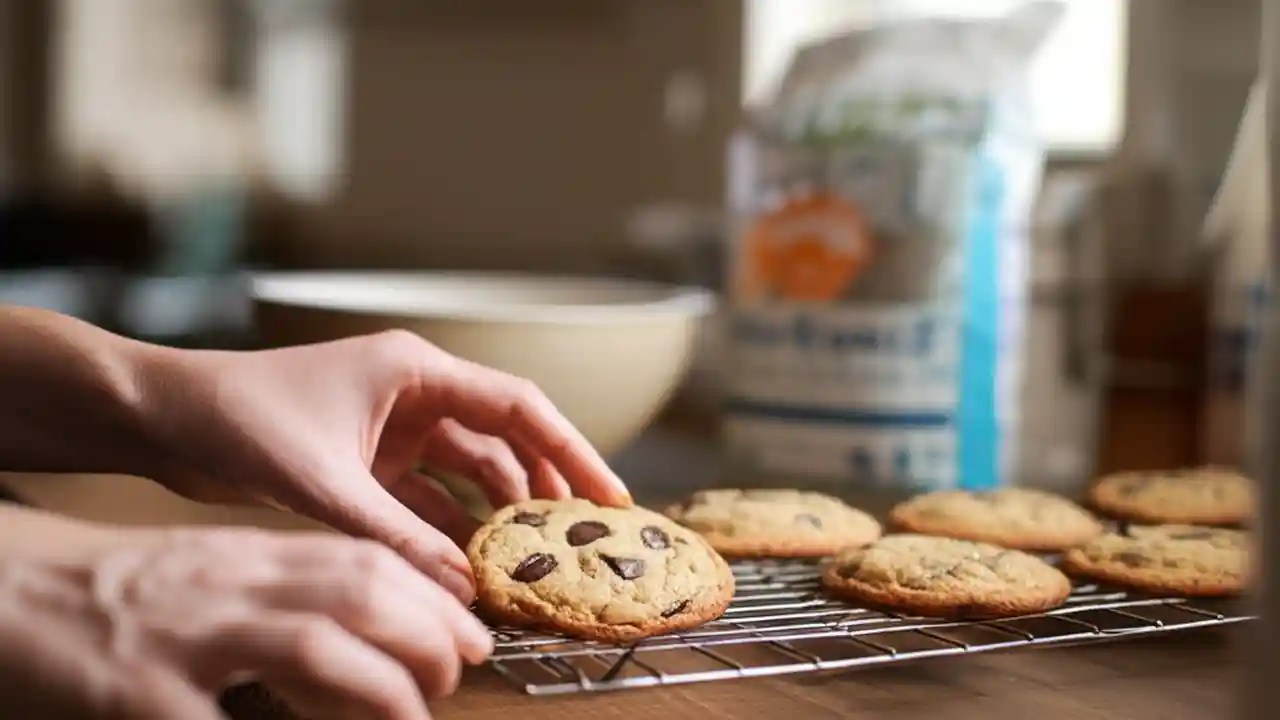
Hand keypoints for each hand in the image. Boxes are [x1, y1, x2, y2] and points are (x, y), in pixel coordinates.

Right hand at [0, 524, 490, 719]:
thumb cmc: (115, 593)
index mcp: (246, 558)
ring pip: (313, 642)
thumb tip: (363, 637)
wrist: (8, 588)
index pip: (362, 559)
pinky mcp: (139, 695)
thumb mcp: (209, 577)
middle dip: (427, 633)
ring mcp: (184, 638)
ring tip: (414, 714)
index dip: (429, 597)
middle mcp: (227, 586)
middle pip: (356, 591)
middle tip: (455, 673)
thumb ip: (280, 596)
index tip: (468, 631)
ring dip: (381, 683)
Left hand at [137, 330, 630, 601]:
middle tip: (581, 538)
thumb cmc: (237, 420)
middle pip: (504, 441)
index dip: (571, 450)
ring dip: (495, 516)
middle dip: (542, 488)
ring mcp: (393, 429)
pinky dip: (449, 531)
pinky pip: (427, 499)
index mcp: (415, 371)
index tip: (608, 495)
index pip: (518, 406)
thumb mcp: (325, 485)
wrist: (163, 418)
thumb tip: (462, 588)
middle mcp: (414, 394)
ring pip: (469, 475)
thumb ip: (396, 538)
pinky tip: (468, 569)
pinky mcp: (370, 463)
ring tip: (530, 562)